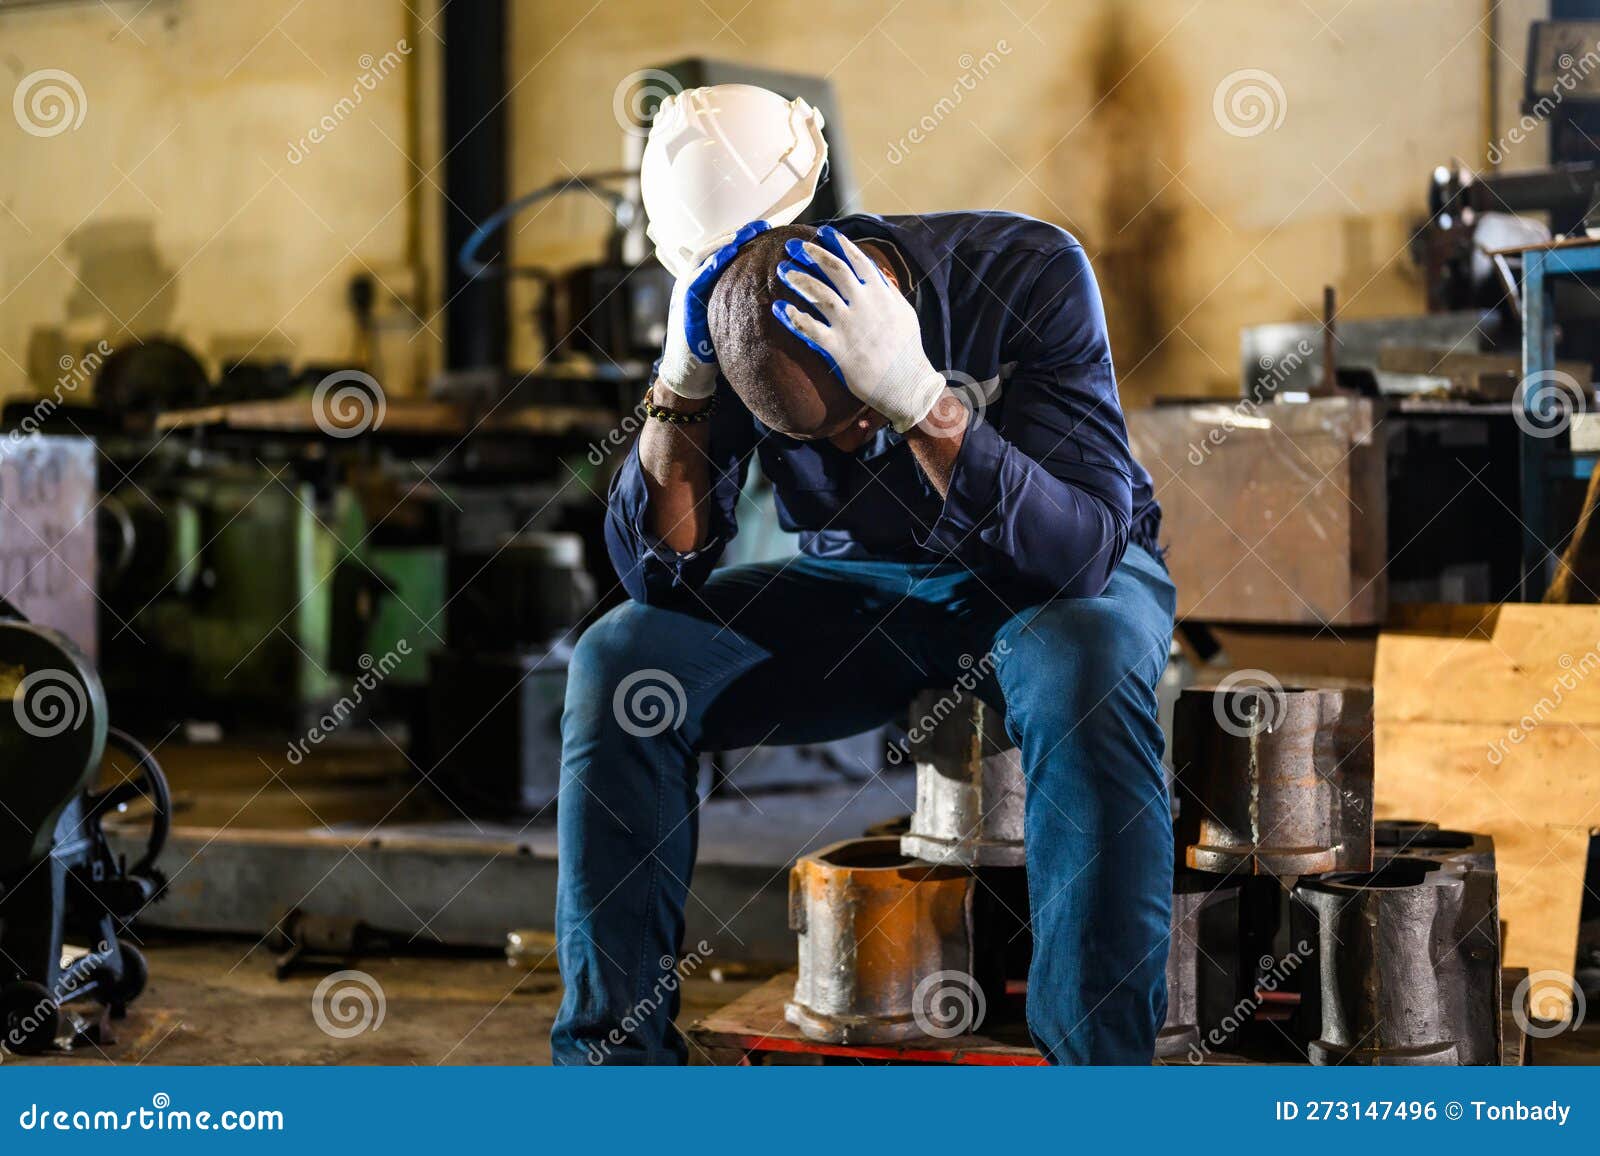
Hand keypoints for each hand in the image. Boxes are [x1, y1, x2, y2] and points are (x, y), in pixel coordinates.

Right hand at [654, 220, 771, 399]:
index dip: (742, 237)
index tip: (765, 228)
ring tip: (745, 234)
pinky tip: (727, 255)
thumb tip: (773, 291)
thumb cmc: (712, 347)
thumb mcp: (727, 317)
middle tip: (761, 225)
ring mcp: (685, 291)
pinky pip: (695, 279)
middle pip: (712, 247)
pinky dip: (710, 265)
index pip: (721, 250)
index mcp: (704, 282)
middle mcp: (692, 281)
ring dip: (724, 243)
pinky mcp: (683, 304)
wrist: (690, 372)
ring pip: (702, 257)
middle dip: (736, 234)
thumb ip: (740, 300)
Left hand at [772, 225, 946, 433]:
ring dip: (798, 279)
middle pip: (834, 270)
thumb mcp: (904, 313)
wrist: (908, 385)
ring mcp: (851, 326)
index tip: (824, 233)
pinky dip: (793, 317)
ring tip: (783, 271)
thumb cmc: (907, 350)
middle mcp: (865, 305)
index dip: (839, 244)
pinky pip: (810, 329)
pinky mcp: (838, 348)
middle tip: (794, 246)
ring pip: (819, 294)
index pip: (858, 260)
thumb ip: (887, 292)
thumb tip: (875, 273)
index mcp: (882, 294)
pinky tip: (780, 308)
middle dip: (813, 254)